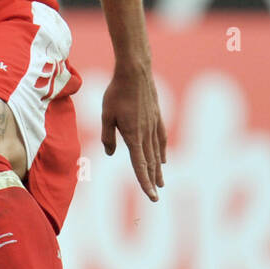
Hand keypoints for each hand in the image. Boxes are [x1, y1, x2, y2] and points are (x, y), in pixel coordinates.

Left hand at [101, 62, 166, 200]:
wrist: (135, 72)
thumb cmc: (117, 92)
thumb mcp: (106, 115)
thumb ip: (108, 136)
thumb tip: (110, 154)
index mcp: (134, 136)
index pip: (140, 165)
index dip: (145, 182)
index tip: (151, 196)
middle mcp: (146, 134)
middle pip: (151, 162)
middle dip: (152, 181)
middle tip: (156, 196)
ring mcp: (154, 125)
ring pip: (157, 153)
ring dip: (158, 170)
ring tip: (161, 183)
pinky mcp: (157, 117)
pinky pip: (161, 139)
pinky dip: (162, 151)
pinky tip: (163, 159)